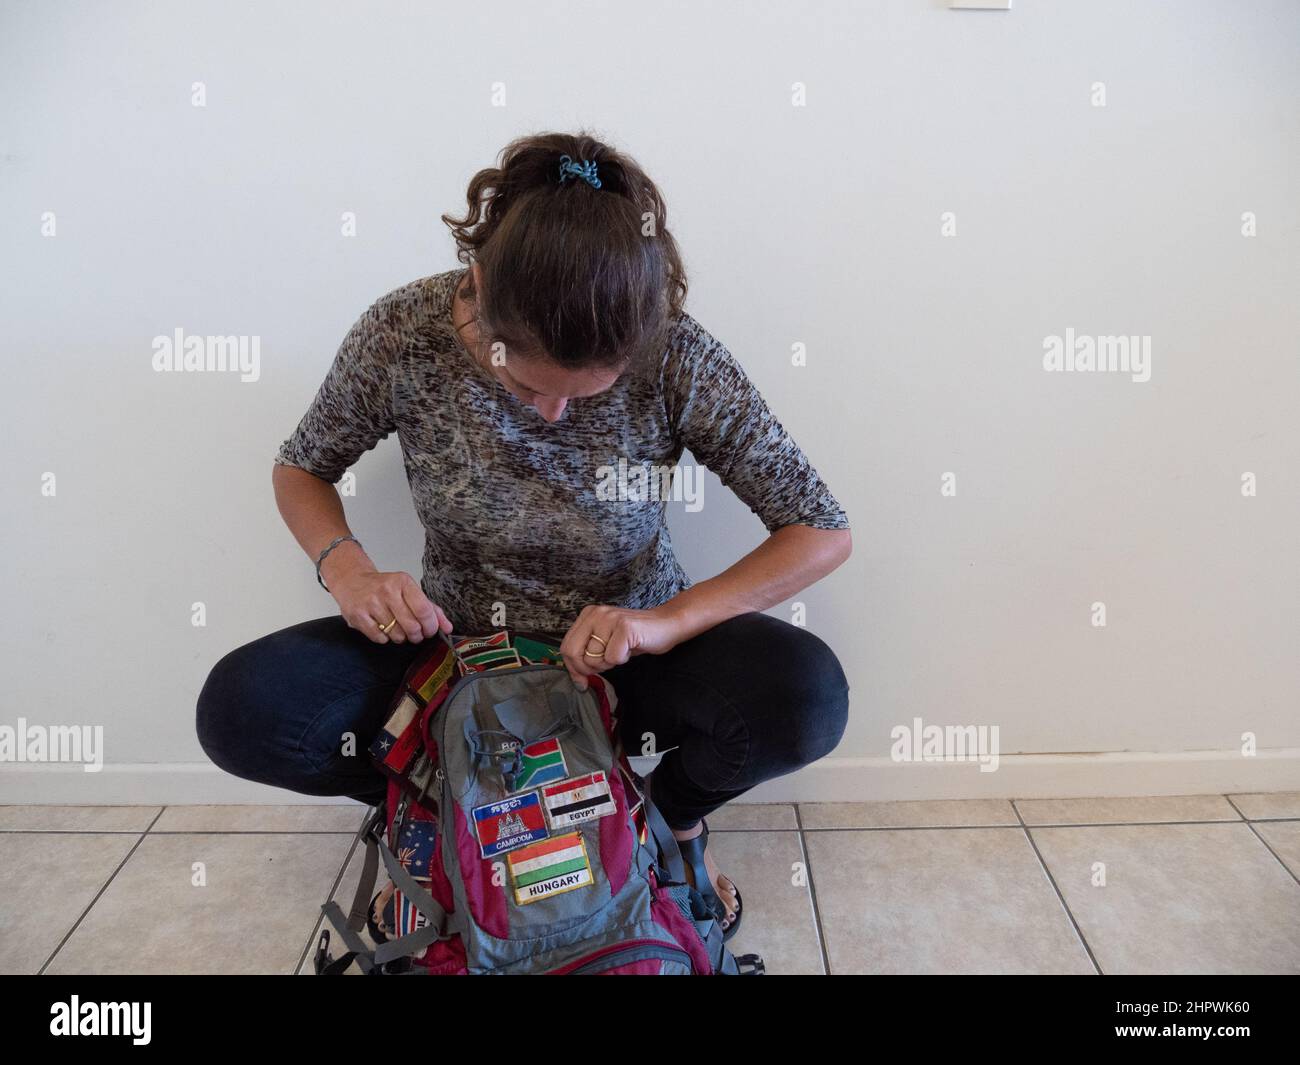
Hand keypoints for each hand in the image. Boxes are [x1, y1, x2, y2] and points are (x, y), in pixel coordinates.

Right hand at [330, 567, 451, 644]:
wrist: (352, 580)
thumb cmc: (384, 587)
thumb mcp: (409, 591)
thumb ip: (431, 609)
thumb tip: (448, 628)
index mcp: (403, 582)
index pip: (424, 610)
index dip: (431, 626)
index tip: (430, 631)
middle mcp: (387, 591)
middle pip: (412, 626)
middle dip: (417, 635)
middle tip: (415, 634)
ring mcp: (371, 603)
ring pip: (396, 634)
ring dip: (400, 637)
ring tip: (396, 628)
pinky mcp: (358, 616)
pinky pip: (380, 638)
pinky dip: (385, 638)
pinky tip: (382, 627)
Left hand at [559, 604, 684, 689]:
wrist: (666, 624)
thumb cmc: (635, 638)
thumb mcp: (606, 642)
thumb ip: (587, 654)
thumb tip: (577, 680)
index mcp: (587, 615)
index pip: (566, 647)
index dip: (573, 668)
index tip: (582, 681)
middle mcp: (595, 613)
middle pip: (573, 652)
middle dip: (587, 669)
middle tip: (605, 666)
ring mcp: (609, 619)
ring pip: (593, 658)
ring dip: (609, 663)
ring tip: (622, 651)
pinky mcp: (624, 627)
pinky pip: (613, 658)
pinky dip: (623, 660)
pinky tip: (631, 649)